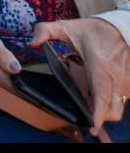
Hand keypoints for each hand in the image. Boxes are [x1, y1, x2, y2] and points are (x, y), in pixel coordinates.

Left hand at [31, 18, 129, 134]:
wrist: (120, 28)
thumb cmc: (93, 31)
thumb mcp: (67, 27)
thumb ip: (45, 31)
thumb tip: (32, 42)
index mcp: (100, 66)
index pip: (101, 95)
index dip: (97, 112)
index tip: (91, 125)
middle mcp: (117, 78)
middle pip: (113, 109)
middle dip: (100, 118)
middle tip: (84, 118)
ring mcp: (127, 83)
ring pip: (118, 106)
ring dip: (105, 110)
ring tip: (88, 106)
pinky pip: (121, 100)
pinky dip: (110, 103)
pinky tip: (97, 98)